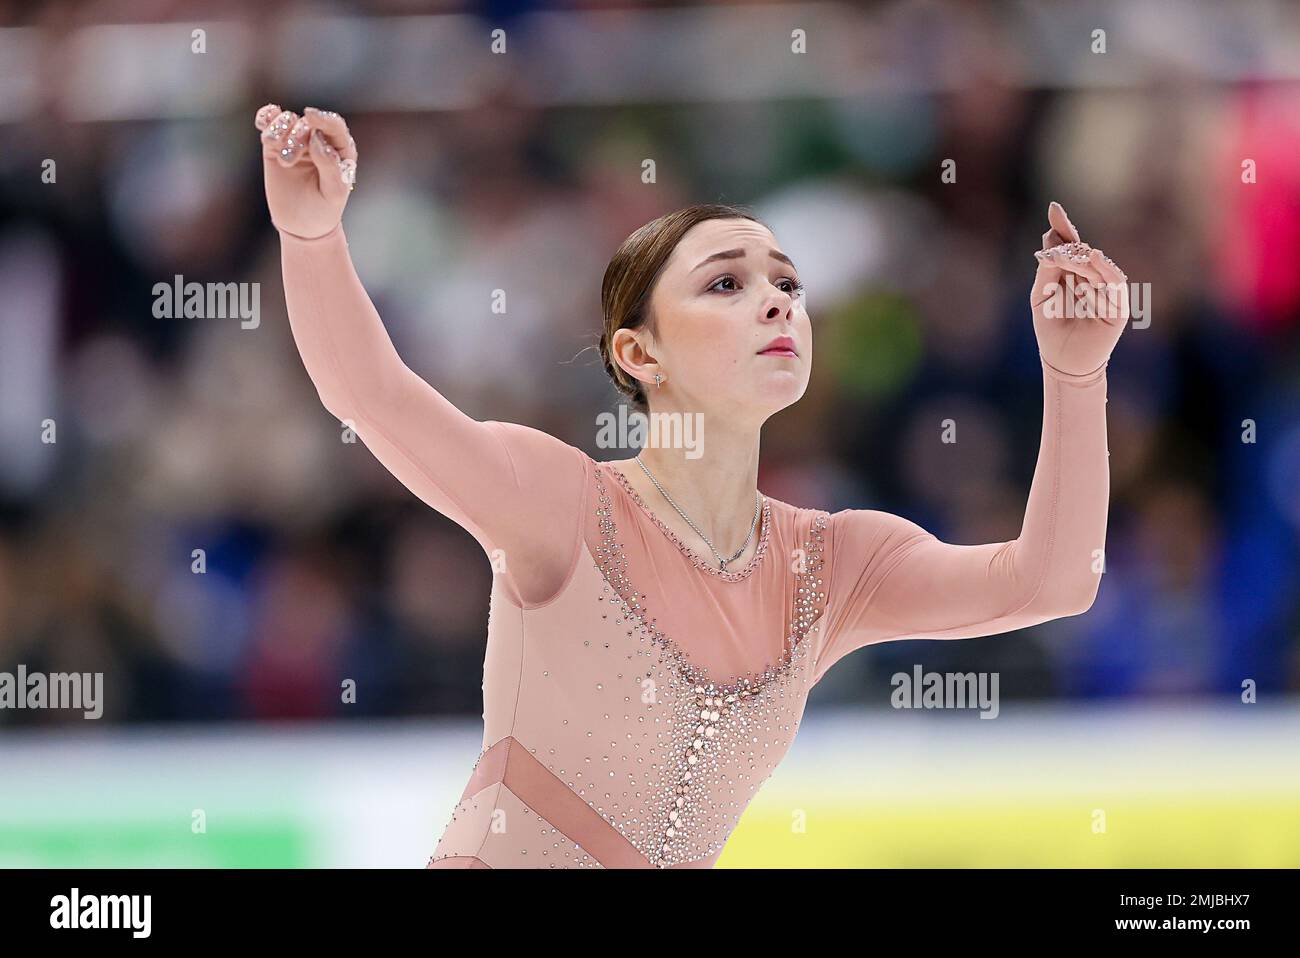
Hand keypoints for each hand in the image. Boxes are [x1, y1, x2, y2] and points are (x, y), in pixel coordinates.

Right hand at [255, 103, 356, 239]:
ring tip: (279, 157)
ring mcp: (297, 141)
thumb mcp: (333, 193)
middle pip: (307, 124)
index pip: (334, 126)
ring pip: (287, 120)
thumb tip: (317, 138)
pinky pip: (270, 122)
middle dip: (296, 137)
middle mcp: (319, 140)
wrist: (302, 225)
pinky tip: (263, 122)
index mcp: (341, 149)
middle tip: (288, 160)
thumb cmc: (324, 208)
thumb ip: (330, 166)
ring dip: (279, 132)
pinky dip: (266, 117)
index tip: (311, 116)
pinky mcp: (276, 145)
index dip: (323, 118)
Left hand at [1030, 201, 1128, 377]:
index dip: (1063, 227)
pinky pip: (1114, 283)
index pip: (1069, 246)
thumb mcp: (1041, 295)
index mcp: (1072, 274)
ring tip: (1070, 253)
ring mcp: (1105, 291)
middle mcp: (1090, 278)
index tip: (1053, 207)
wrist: (1063, 362)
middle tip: (1054, 247)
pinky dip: (1103, 270)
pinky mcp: (1117, 306)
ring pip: (1097, 265)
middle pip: (1082, 252)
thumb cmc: (1051, 330)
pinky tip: (1092, 260)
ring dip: (1082, 258)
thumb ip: (1047, 268)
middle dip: (1069, 246)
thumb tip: (1050, 236)